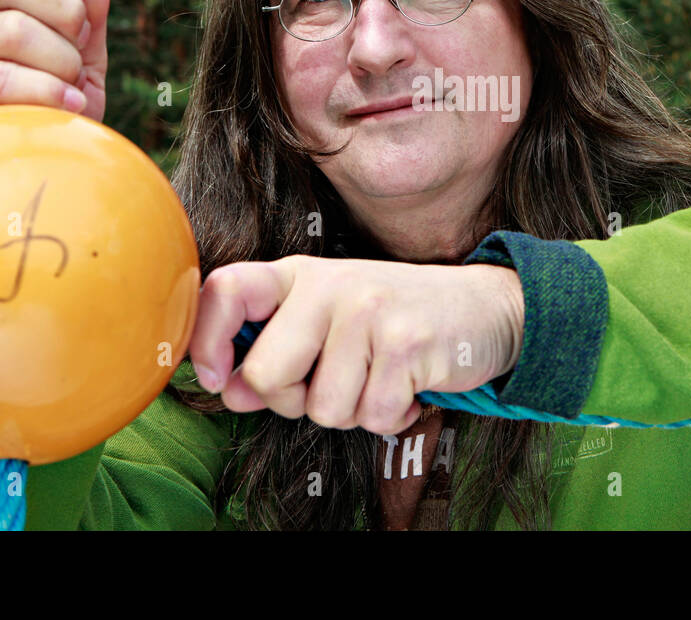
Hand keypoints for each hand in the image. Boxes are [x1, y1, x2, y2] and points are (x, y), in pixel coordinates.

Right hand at [0, 0, 109, 128]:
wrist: (28, 179)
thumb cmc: (56, 118)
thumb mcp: (83, 62)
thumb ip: (89, 16)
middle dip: (65, 9)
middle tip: (80, 44)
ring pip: (8, 27)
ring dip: (60, 60)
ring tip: (72, 88)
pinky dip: (45, 91)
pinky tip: (67, 108)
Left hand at [187, 256, 524, 435]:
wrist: (485, 307)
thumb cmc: (395, 319)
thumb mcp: (330, 319)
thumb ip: (278, 350)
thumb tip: (231, 391)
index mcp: (301, 274)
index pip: (225, 289)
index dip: (205, 340)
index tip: (217, 377)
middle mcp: (330, 285)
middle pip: (264, 375)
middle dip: (292, 400)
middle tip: (331, 382)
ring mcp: (369, 311)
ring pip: (322, 410)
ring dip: (353, 411)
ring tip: (379, 377)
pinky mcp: (407, 344)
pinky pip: (373, 418)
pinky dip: (392, 416)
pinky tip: (407, 385)